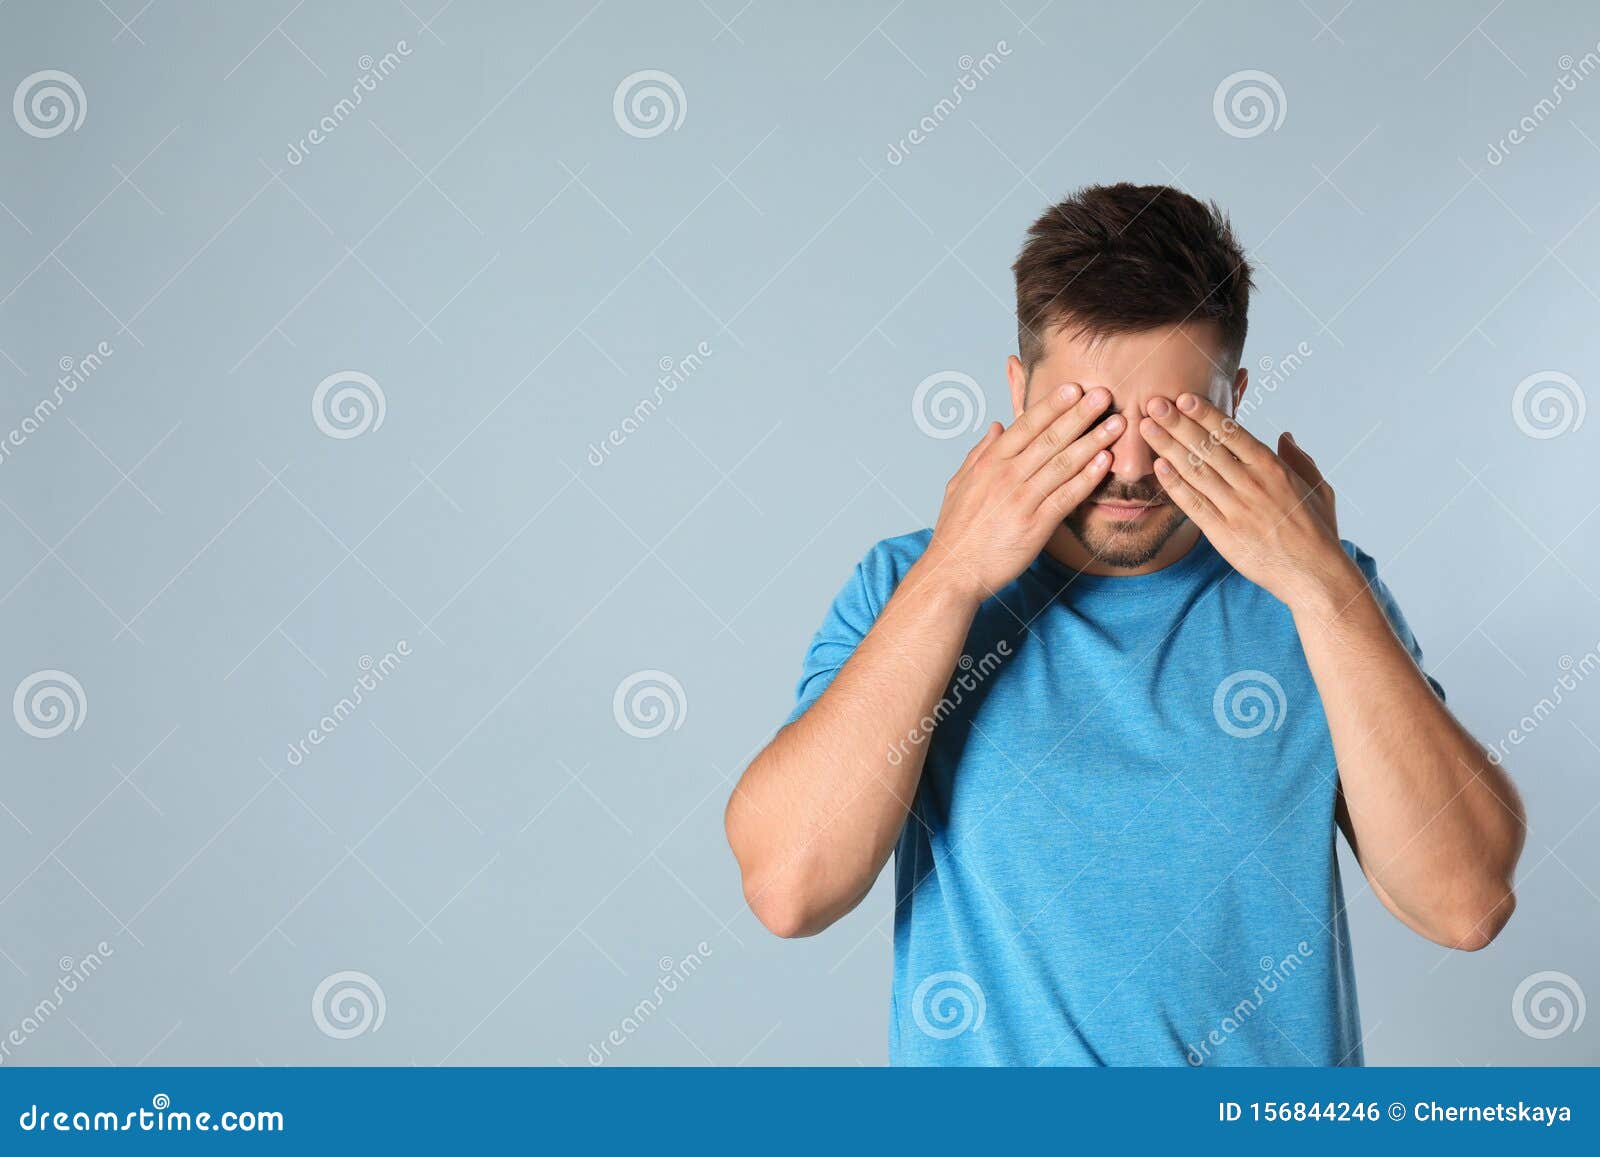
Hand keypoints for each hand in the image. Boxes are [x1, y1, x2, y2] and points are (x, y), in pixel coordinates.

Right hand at [922, 383, 1120, 600]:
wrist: (953, 572)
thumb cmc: (956, 531)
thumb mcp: (959, 484)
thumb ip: (979, 453)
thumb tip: (996, 425)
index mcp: (988, 463)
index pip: (1025, 426)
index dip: (1051, 405)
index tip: (1073, 388)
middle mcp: (1005, 477)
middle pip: (1049, 439)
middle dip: (1079, 414)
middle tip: (1103, 393)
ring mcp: (1021, 500)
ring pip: (1063, 464)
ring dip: (1092, 441)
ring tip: (1115, 424)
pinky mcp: (1035, 526)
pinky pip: (1066, 497)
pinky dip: (1087, 478)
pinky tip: (1105, 462)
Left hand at [1138, 393, 1353, 607]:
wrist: (1314, 574)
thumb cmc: (1318, 531)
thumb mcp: (1318, 488)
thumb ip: (1299, 459)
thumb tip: (1285, 436)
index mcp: (1273, 469)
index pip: (1232, 434)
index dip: (1206, 415)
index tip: (1184, 398)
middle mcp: (1251, 484)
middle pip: (1207, 447)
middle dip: (1177, 423)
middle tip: (1153, 403)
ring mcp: (1235, 508)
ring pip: (1195, 471)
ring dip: (1168, 447)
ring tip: (1146, 427)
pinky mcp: (1222, 533)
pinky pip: (1193, 504)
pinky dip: (1174, 484)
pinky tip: (1158, 466)